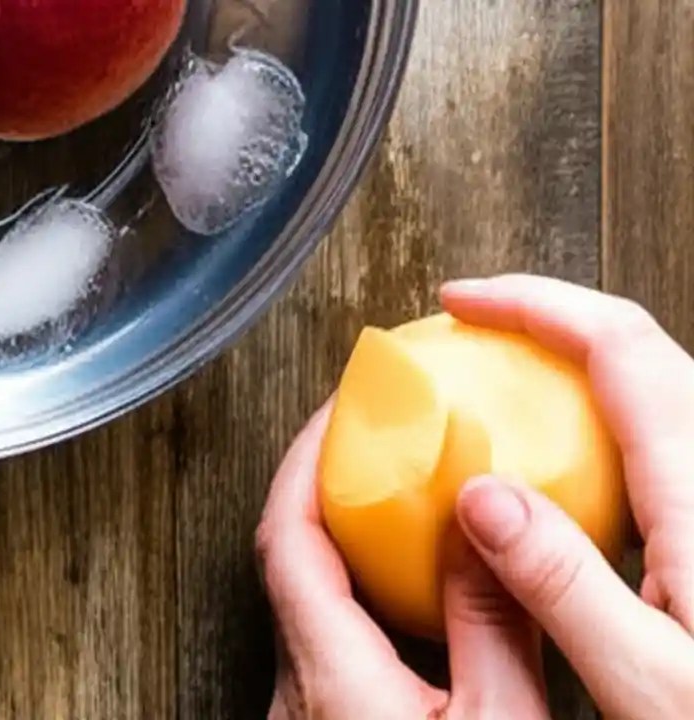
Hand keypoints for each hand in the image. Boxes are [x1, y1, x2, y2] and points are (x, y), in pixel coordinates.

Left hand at [256, 404, 550, 718]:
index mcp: (329, 675)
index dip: (309, 459)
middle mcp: (296, 687)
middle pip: (287, 555)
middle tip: (374, 434)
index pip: (286, 533)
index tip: (347, 410)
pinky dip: (353, 584)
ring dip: (338, 535)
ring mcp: (300, 707)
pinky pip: (321, 632)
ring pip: (301, 595)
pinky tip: (403, 580)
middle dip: (325, 484)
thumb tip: (490, 522)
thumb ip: (493, 625)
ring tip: (392, 490)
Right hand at [442, 274, 693, 718]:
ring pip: (657, 386)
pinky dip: (599, 411)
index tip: (463, 304)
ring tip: (507, 371)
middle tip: (476, 323)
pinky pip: (660, 434)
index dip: (534, 306)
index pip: (618, 350)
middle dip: (550, 315)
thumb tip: (480, 497)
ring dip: (576, 358)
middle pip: (641, 348)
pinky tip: (562, 457)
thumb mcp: (647, 679)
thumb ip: (560, 586)